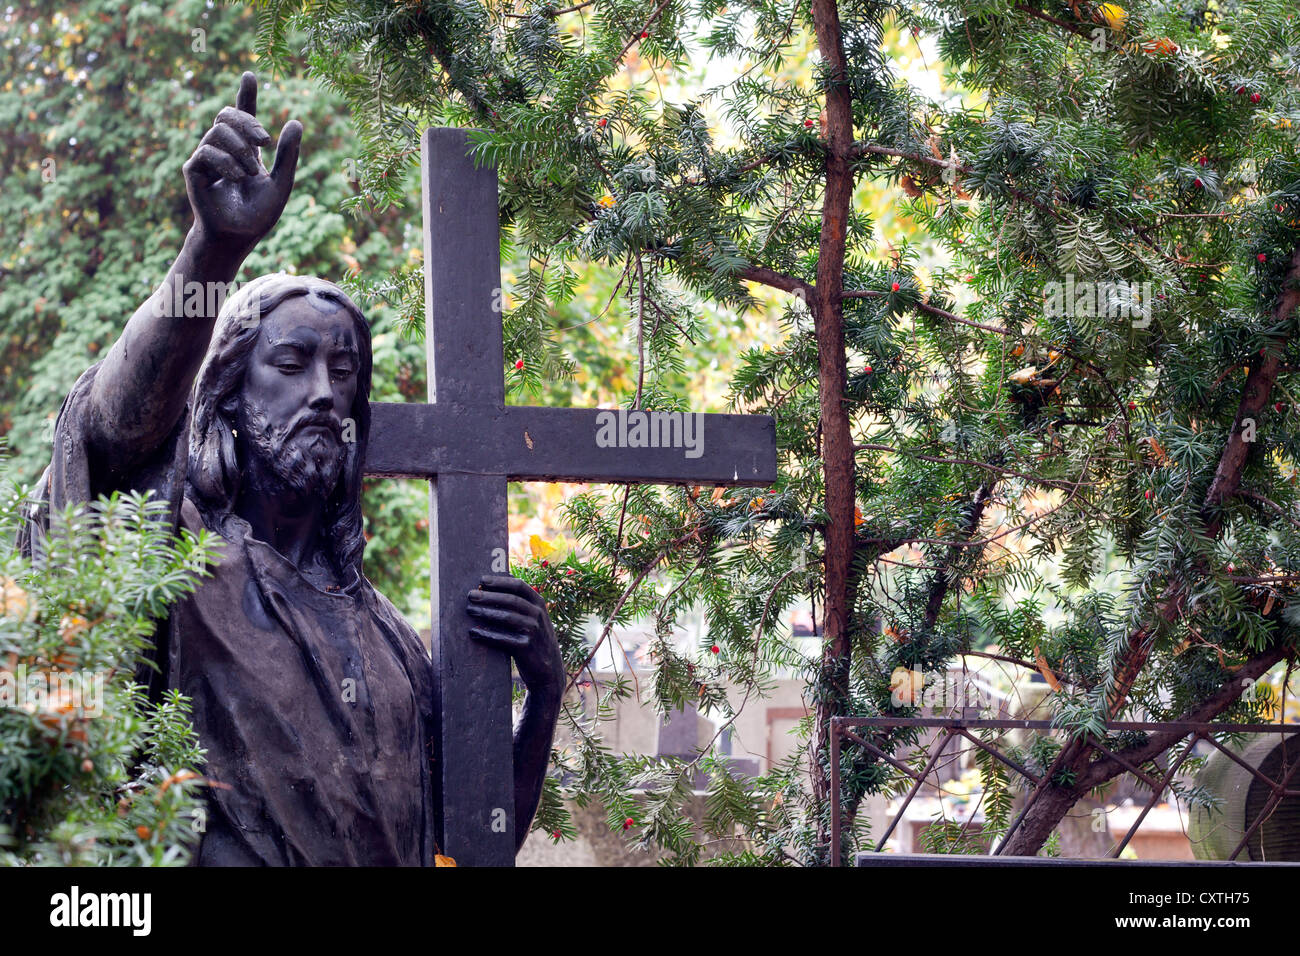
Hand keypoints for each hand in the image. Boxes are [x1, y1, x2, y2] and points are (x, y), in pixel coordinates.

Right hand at [182, 72, 300, 254]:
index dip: (245, 95)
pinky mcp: (194, 170)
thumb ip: (288, 155)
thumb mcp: (281, 182)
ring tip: (251, 173)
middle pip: (226, 114)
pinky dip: (227, 163)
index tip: (249, 74)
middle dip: (247, 121)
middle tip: (265, 141)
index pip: (243, 115)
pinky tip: (238, 179)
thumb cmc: (259, 214)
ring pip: (218, 130)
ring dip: (240, 149)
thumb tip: (296, 121)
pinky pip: (207, 151)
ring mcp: (207, 158)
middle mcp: (224, 149)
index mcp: (245, 150)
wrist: (239, 237)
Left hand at [466, 574, 563, 703]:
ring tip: (470, 610)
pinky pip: (503, 639)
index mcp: (539, 603)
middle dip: (489, 596)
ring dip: (486, 612)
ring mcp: (534, 631)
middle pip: (511, 600)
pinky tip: (473, 632)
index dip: (500, 582)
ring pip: (506, 617)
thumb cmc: (534, 639)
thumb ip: (519, 604)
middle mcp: (538, 615)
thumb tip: (490, 588)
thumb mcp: (534, 618)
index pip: (519, 586)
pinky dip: (487, 635)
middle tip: (470, 595)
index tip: (482, 580)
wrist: (549, 670)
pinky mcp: (526, 648)